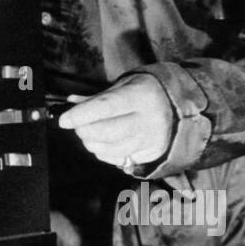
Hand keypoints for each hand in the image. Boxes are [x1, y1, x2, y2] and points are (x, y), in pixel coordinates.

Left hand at [57, 74, 173, 171]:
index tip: (64, 120)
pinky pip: (118, 159)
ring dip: (91, 143)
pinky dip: (103, 153)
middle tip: (76, 125)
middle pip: (108, 132)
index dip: (82, 114)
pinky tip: (102, 143)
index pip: (107, 107)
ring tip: (88, 133)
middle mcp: (149, 120)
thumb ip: (97, 96)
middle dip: (84, 130)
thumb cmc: (145, 92)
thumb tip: (71, 102)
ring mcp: (151, 140)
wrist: (180, 108)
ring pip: (111, 149)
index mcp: (141, 96)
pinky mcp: (150, 155)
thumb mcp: (124, 85)